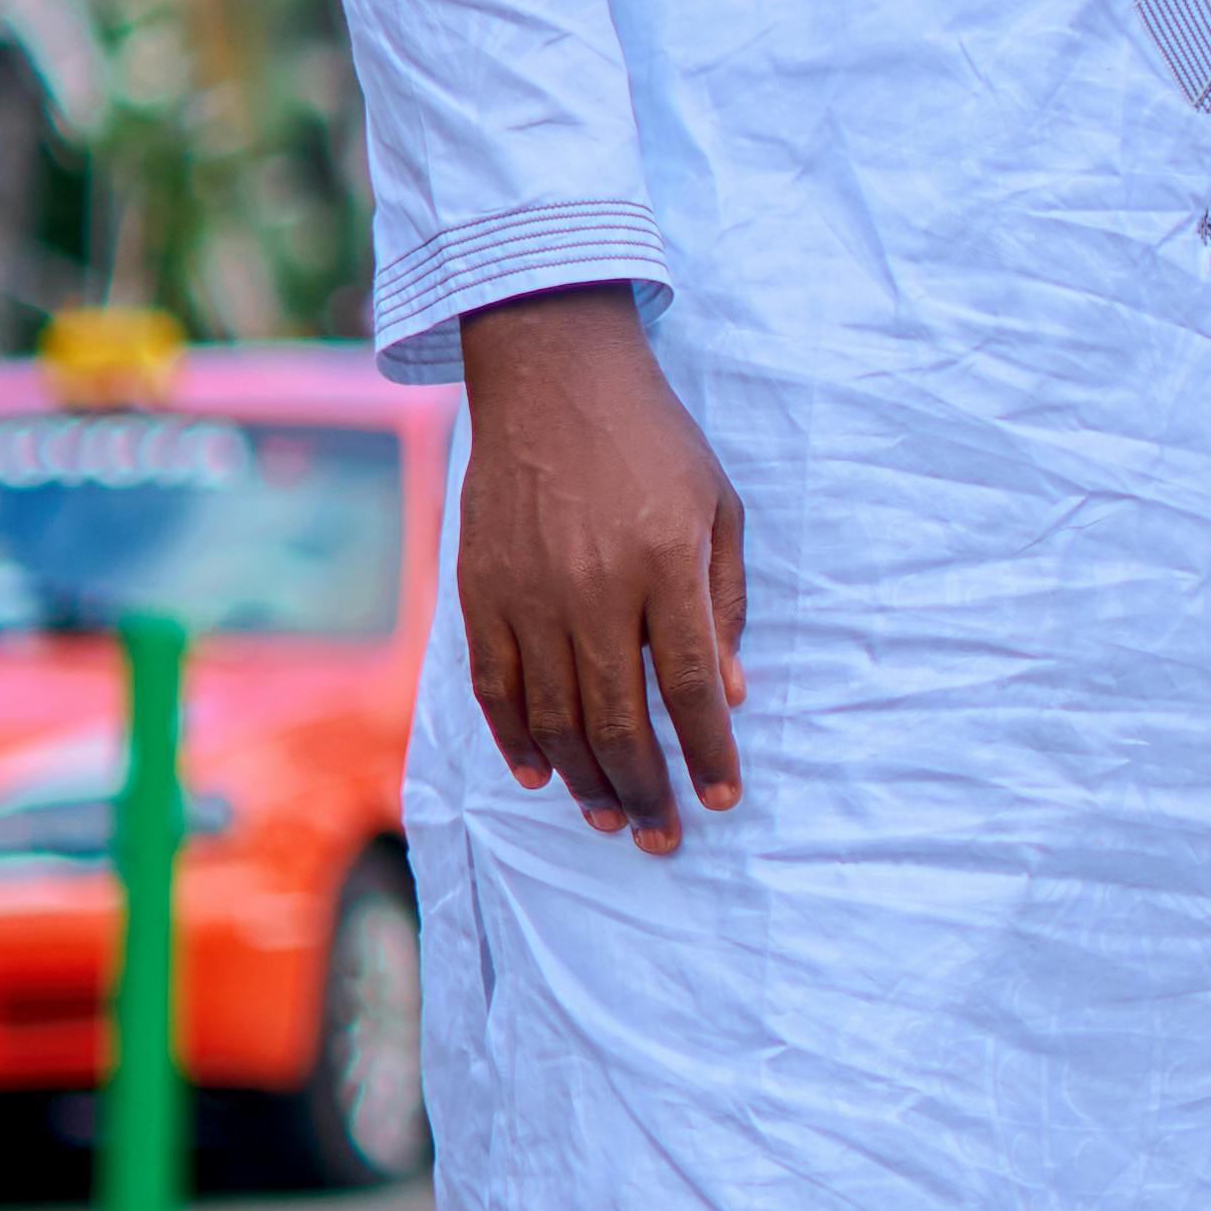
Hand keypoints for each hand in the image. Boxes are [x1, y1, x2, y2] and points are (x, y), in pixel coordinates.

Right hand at [457, 288, 746, 851]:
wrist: (551, 374)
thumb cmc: (652, 438)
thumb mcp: (717, 505)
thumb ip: (724, 603)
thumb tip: (731, 694)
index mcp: (664, 564)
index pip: (690, 686)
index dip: (708, 752)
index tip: (723, 797)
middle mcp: (594, 588)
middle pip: (619, 718)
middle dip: (646, 789)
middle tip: (662, 836)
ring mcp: (528, 592)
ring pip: (554, 716)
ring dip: (585, 778)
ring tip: (610, 817)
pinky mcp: (479, 589)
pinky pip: (494, 685)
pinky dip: (516, 738)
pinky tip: (540, 774)